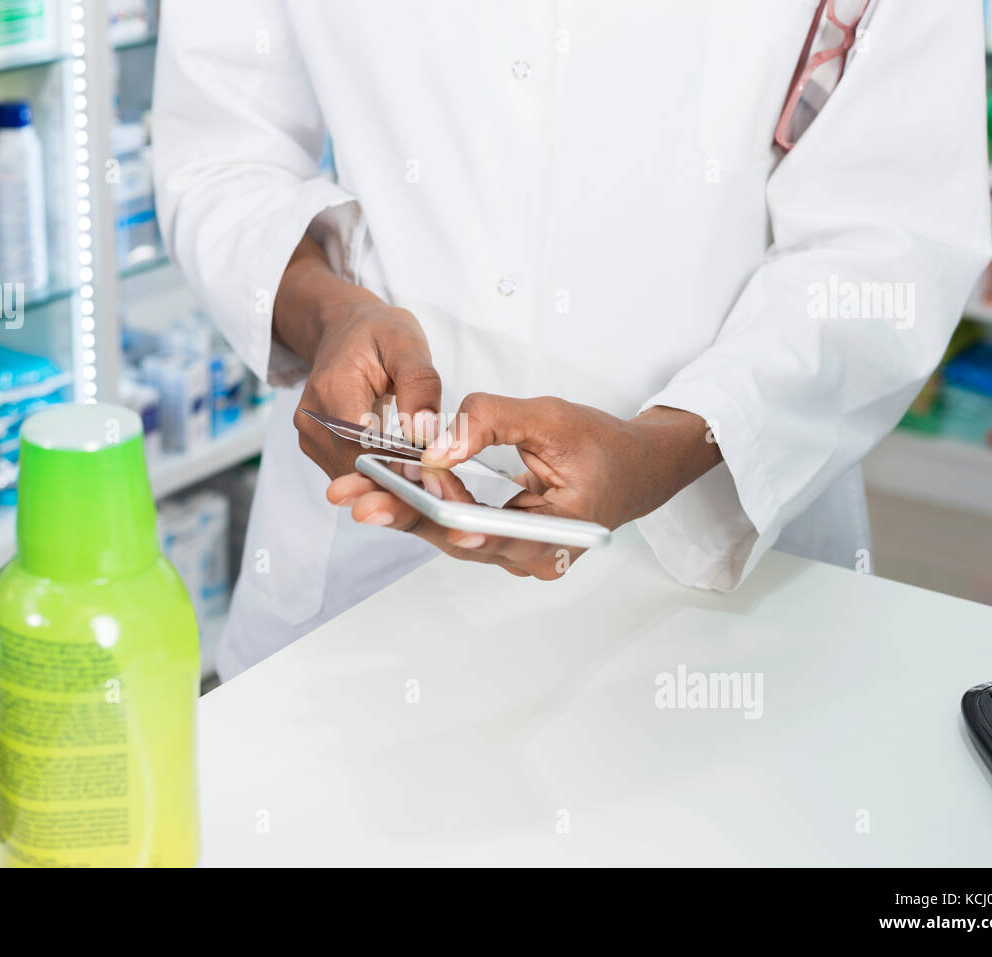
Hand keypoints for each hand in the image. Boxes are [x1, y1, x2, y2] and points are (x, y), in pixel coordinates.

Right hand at [293, 300, 440, 478]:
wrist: (344, 328)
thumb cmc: (377, 333)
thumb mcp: (408, 345)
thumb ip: (419, 385)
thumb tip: (423, 432)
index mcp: (334, 389)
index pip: (363, 447)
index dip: (397, 465)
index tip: (430, 468)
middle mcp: (313, 417)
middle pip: (354, 466)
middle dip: (394, 474)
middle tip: (431, 470)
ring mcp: (310, 434)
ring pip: (350, 474)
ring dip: (385, 476)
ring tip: (415, 462)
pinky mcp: (315, 444)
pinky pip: (346, 469)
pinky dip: (373, 471)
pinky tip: (395, 459)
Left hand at [325, 393, 721, 578]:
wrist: (640, 467)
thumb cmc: (603, 444)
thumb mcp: (551, 417)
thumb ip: (491, 422)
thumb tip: (435, 443)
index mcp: (552, 536)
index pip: (481, 529)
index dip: (434, 512)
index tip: (390, 496)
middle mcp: (531, 558)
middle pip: (455, 537)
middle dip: (402, 512)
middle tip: (352, 496)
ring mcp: (517, 554)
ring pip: (451, 534)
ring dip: (406, 509)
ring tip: (357, 491)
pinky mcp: (505, 541)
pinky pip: (459, 525)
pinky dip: (427, 505)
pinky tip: (389, 491)